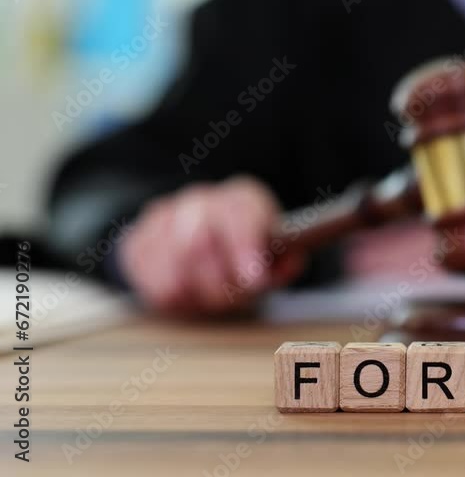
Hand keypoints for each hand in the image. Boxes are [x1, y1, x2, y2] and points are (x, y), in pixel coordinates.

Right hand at [120, 176, 304, 317]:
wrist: (203, 240)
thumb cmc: (249, 254)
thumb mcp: (276, 255)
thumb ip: (284, 261)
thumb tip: (291, 263)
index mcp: (241, 199)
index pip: (239, 216)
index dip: (245, 248)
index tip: (254, 280)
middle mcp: (200, 201)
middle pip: (200, 244)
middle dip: (222, 283)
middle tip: (237, 298)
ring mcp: (163, 220)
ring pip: (176, 271)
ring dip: (201, 296)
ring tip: (217, 297)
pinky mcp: (137, 245)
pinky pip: (157, 287)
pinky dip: (180, 301)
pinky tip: (194, 294)